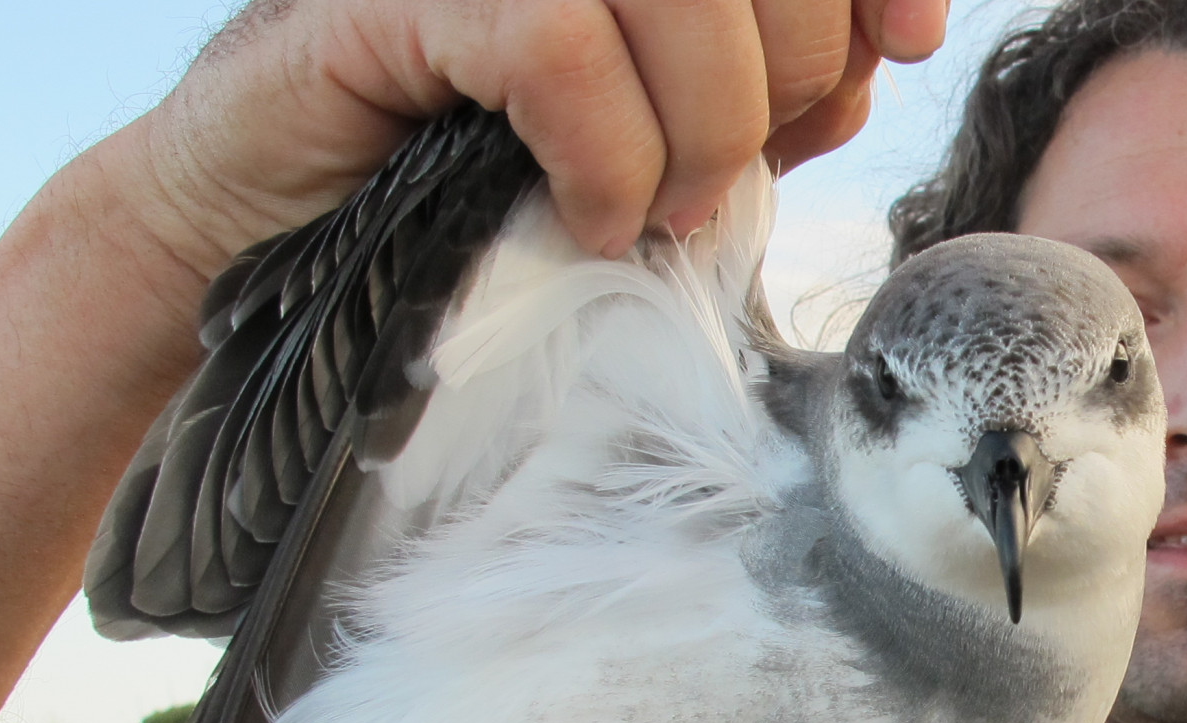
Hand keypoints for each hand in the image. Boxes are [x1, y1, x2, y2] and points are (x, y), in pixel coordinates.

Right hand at [130, 0, 945, 272]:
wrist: (279, 235)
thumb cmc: (483, 174)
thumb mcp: (662, 119)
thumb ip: (770, 67)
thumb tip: (884, 44)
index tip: (907, 37)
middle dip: (790, 69)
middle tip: (748, 166)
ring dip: (706, 123)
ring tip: (672, 209)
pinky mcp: (386, 1)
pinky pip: (555, 44)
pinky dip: (606, 150)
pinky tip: (595, 212)